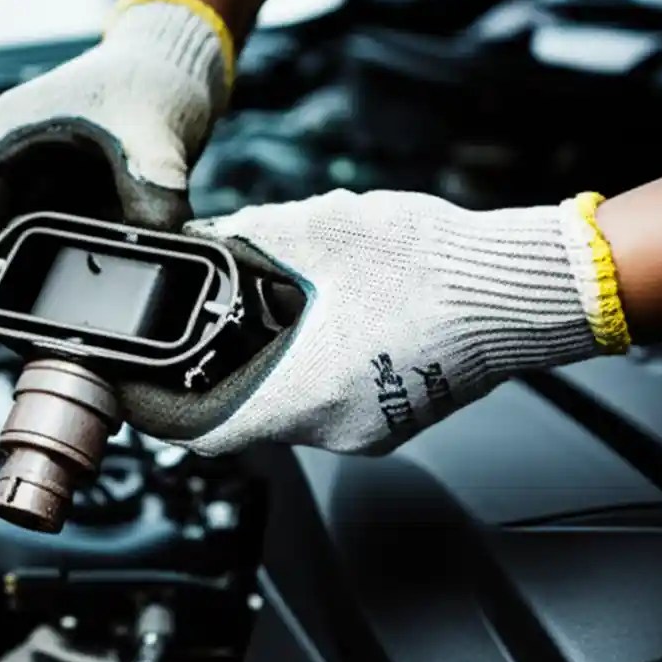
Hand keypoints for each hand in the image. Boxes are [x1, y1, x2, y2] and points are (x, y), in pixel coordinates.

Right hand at [0, 0, 233, 303]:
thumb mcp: (153, 134)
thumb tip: (159, 251)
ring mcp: (43, 176)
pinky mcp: (74, 190)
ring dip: (34, 281)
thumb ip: (154, 193)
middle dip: (0, 286)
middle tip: (21, 335)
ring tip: (54, 328)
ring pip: (20, 243)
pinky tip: (90, 298)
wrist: (181, 53)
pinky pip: (58, 239)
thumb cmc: (151, 77)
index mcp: (8, 139)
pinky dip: (67, 269)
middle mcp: (15, 159)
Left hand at [120, 188, 622, 454]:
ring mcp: (372, 431)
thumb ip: (248, 237)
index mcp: (309, 392)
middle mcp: (337, 429)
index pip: (204, 431)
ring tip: (270, 317)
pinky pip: (333, 406)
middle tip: (205, 331)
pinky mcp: (396, 421)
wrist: (521, 287)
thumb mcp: (320, 230)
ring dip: (271, 371)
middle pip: (248, 416)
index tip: (139, 387)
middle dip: (220, 375)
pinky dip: (312, 374)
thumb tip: (206, 240)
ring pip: (292, 411)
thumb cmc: (433, 264)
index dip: (160, 411)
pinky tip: (323, 328)